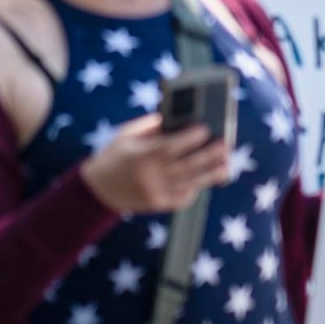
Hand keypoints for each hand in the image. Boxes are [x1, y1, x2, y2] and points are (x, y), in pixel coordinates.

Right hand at [79, 114, 230, 212]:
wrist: (98, 189)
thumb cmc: (114, 156)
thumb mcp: (126, 136)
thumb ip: (150, 127)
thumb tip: (177, 118)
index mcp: (140, 156)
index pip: (170, 147)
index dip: (189, 138)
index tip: (205, 129)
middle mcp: (149, 176)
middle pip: (187, 166)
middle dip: (209, 155)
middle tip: (225, 145)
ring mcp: (156, 193)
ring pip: (191, 183)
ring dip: (211, 175)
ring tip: (226, 165)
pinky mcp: (160, 205)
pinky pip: (184, 196)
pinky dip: (197, 187)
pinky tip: (206, 178)